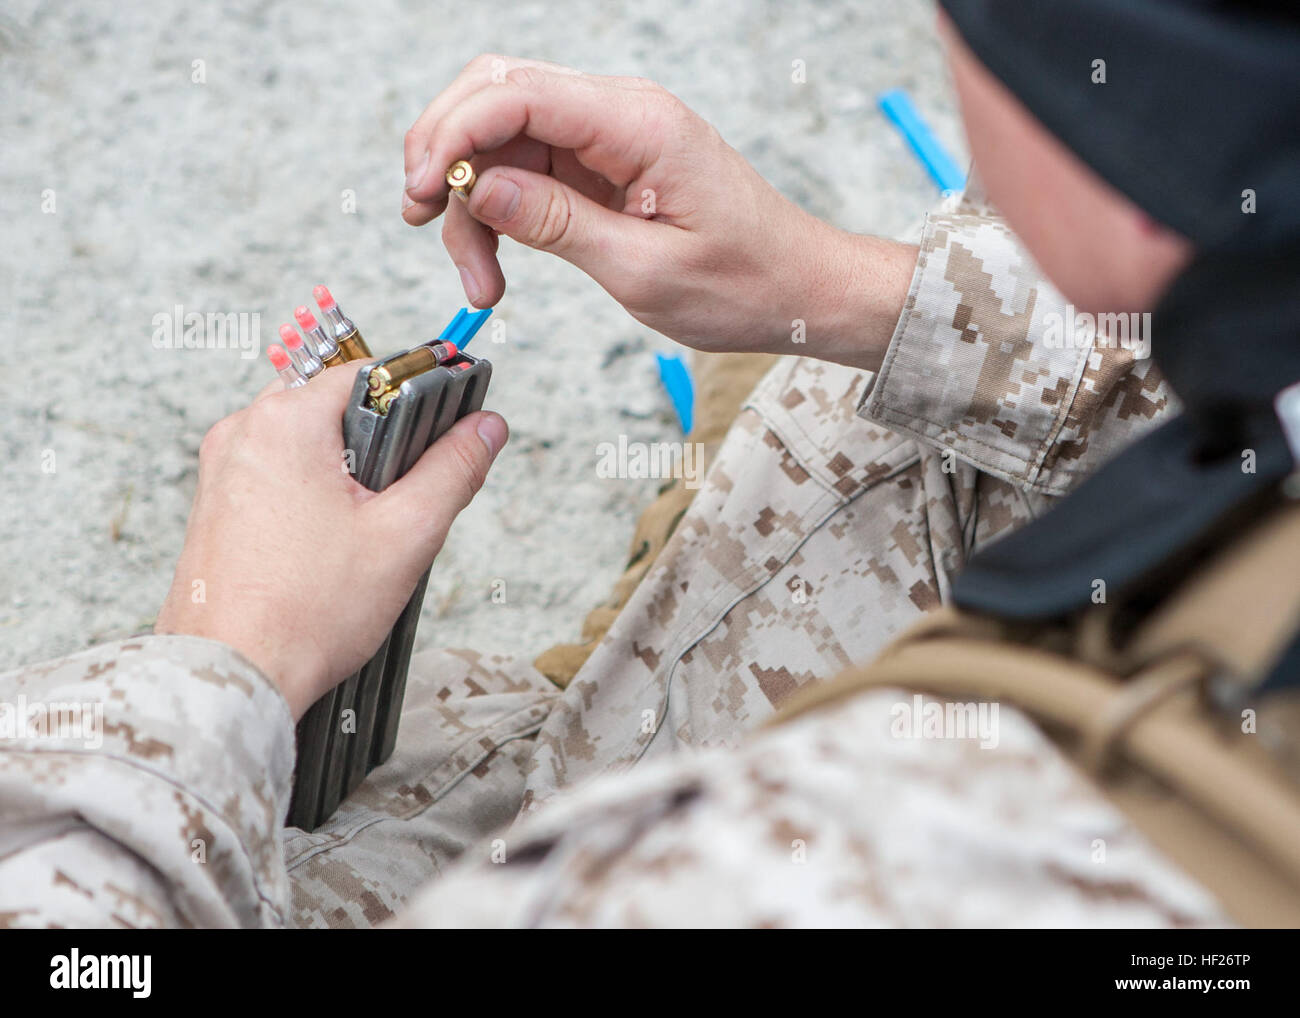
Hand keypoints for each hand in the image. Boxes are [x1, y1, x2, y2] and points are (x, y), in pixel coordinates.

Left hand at [154, 363, 507, 718]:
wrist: (232, 678)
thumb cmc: (304, 614)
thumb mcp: (406, 534)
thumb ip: (454, 469)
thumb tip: (486, 427)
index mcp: (285, 422)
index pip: (371, 374)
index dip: (419, 403)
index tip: (443, 435)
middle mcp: (242, 433)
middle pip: (338, 409)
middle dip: (381, 449)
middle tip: (401, 505)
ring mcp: (221, 470)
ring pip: (309, 446)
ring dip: (347, 477)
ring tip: (363, 536)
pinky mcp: (215, 506)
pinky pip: (279, 477)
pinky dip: (312, 499)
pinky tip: (329, 550)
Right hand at [402, 56, 914, 371]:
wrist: (799, 289)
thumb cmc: (745, 283)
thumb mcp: (646, 270)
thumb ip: (557, 226)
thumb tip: (476, 188)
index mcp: (638, 123)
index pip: (516, 93)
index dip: (451, 134)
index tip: (420, 194)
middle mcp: (620, 114)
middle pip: (496, 95)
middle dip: (444, 153)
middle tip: (419, 220)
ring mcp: (608, 137)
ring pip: (502, 137)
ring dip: (469, 199)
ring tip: (478, 279)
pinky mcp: (602, 166)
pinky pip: (527, 170)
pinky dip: (497, 212)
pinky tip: (495, 263)